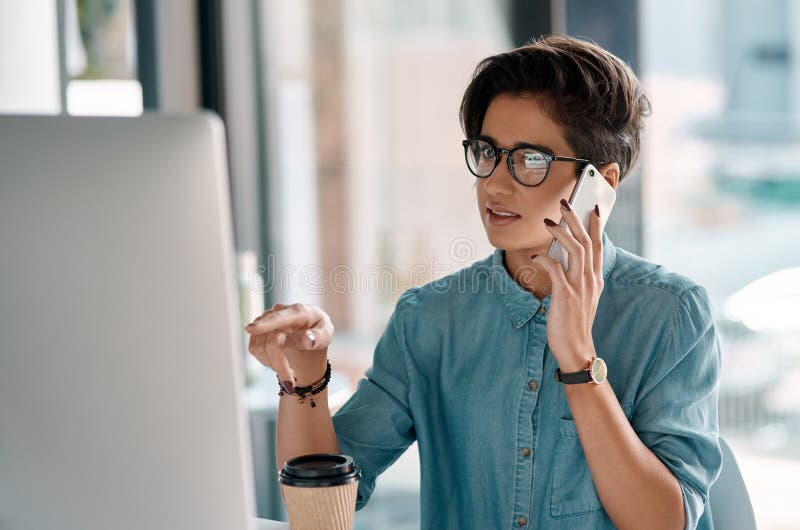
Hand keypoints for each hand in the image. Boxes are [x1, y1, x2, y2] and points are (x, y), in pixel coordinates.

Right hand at [244, 303, 333, 391]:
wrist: (311, 328)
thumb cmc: (319, 331)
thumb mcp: (325, 334)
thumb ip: (317, 337)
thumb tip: (307, 339)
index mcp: (298, 312)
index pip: (278, 319)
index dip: (264, 324)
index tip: (250, 329)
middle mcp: (279, 312)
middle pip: (270, 341)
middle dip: (279, 365)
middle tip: (292, 384)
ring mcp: (266, 320)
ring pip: (259, 347)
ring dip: (273, 364)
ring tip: (289, 371)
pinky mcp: (259, 329)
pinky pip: (254, 348)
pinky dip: (266, 360)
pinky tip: (279, 362)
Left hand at [531, 200, 603, 371]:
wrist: (576, 349)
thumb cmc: (574, 322)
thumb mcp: (581, 296)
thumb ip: (577, 276)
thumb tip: (562, 256)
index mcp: (595, 279)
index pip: (599, 246)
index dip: (597, 225)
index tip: (594, 208)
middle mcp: (590, 279)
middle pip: (587, 241)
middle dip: (576, 219)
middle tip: (565, 203)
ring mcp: (579, 286)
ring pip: (575, 249)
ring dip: (562, 232)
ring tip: (549, 221)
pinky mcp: (565, 295)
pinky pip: (555, 268)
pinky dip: (545, 258)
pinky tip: (536, 255)